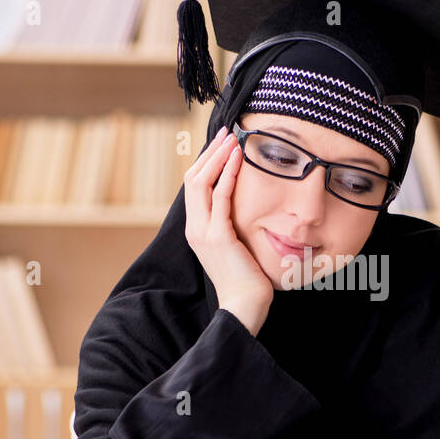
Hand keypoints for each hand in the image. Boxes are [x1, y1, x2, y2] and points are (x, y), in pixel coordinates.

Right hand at [184, 125, 273, 335]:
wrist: (245, 306)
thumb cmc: (246, 279)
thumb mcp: (236, 247)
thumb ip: (232, 226)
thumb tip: (244, 207)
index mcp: (196, 230)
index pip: (195, 187)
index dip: (207, 162)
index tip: (223, 144)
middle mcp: (194, 228)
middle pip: (193, 178)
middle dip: (211, 152)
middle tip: (227, 132)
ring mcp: (203, 232)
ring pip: (202, 182)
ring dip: (218, 156)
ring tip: (233, 138)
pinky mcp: (217, 236)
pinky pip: (220, 196)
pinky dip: (228, 173)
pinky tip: (239, 158)